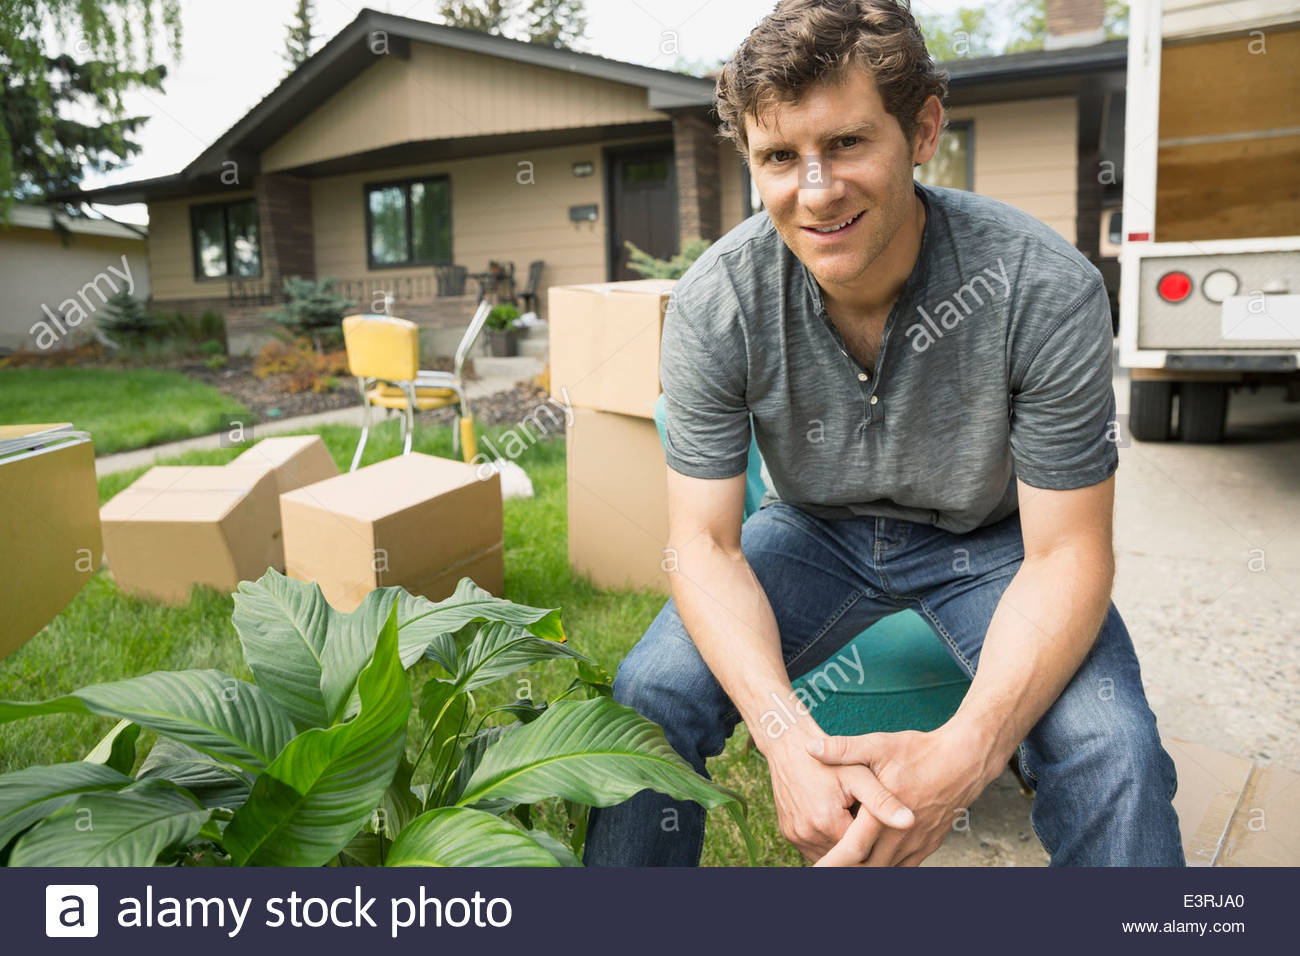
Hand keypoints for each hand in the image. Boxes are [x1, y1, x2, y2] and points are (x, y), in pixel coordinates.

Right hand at [765, 730, 914, 862]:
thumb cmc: (828, 759)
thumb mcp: (858, 774)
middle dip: (864, 849)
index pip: (863, 849)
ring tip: (863, 832)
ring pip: (832, 858)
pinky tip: (844, 831)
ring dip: (848, 851)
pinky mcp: (790, 835)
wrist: (789, 746)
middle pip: (847, 857)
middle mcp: (808, 834)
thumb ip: (883, 801)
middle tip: (883, 838)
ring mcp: (796, 836)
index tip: (894, 835)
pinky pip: (816, 851)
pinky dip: (832, 846)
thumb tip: (910, 822)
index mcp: (827, 821)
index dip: (879, 843)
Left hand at [807, 727, 993, 866]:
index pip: (851, 850)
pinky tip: (872, 865)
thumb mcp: (879, 745)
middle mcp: (900, 835)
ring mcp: (917, 843)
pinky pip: (904, 868)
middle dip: (843, 872)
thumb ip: (843, 749)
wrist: (965, 760)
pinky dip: (885, 869)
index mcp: (882, 814)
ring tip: (844, 870)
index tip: (815, 871)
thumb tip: (810, 748)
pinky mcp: (928, 844)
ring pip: (885, 870)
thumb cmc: (921, 751)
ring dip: (864, 872)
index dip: (831, 864)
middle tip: (822, 872)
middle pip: (866, 868)